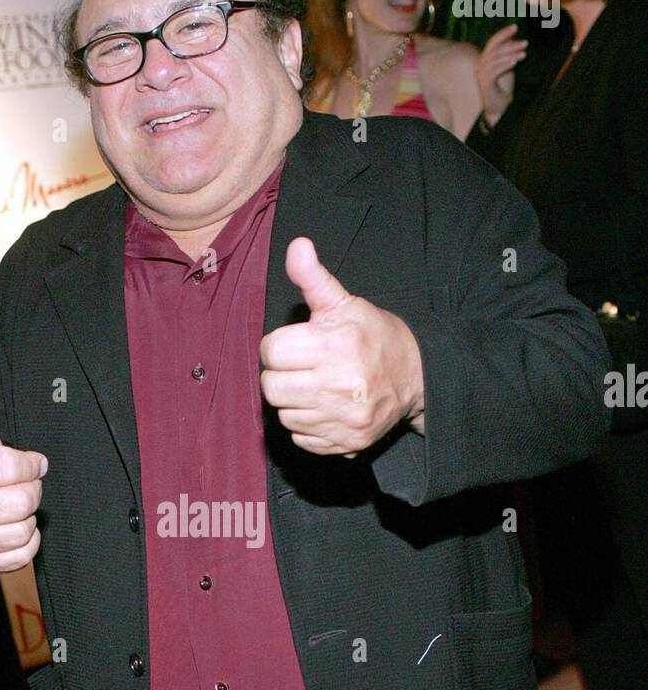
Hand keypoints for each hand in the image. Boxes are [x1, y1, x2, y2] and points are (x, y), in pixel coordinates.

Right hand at [0, 370, 47, 570]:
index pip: (13, 467)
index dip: (29, 461)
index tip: (29, 461)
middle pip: (25, 499)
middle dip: (30, 486)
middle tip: (19, 482)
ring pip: (26, 526)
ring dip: (27, 513)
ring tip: (11, 502)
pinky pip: (25, 553)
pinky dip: (26, 538)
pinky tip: (12, 524)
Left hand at [259, 238, 424, 459]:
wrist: (417, 376)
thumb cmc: (374, 336)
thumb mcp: (345, 302)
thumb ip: (314, 278)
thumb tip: (297, 246)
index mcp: (336, 345)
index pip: (272, 352)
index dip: (277, 347)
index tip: (294, 345)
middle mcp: (339, 385)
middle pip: (272, 388)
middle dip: (280, 375)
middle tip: (301, 367)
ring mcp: (344, 418)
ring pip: (284, 415)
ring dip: (293, 401)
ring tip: (315, 386)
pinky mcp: (346, 443)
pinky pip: (301, 438)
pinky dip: (307, 424)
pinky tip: (324, 407)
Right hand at [476, 24, 526, 125]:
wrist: (499, 108)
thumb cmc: (504, 87)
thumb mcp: (507, 67)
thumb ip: (509, 55)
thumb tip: (515, 41)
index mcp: (485, 59)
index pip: (493, 42)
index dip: (503, 33)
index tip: (516, 27)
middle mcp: (481, 65)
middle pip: (495, 49)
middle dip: (511, 45)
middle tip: (525, 43)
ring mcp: (481, 75)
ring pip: (495, 59)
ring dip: (511, 54)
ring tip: (524, 54)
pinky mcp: (485, 84)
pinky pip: (495, 71)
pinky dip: (505, 65)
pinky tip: (515, 62)